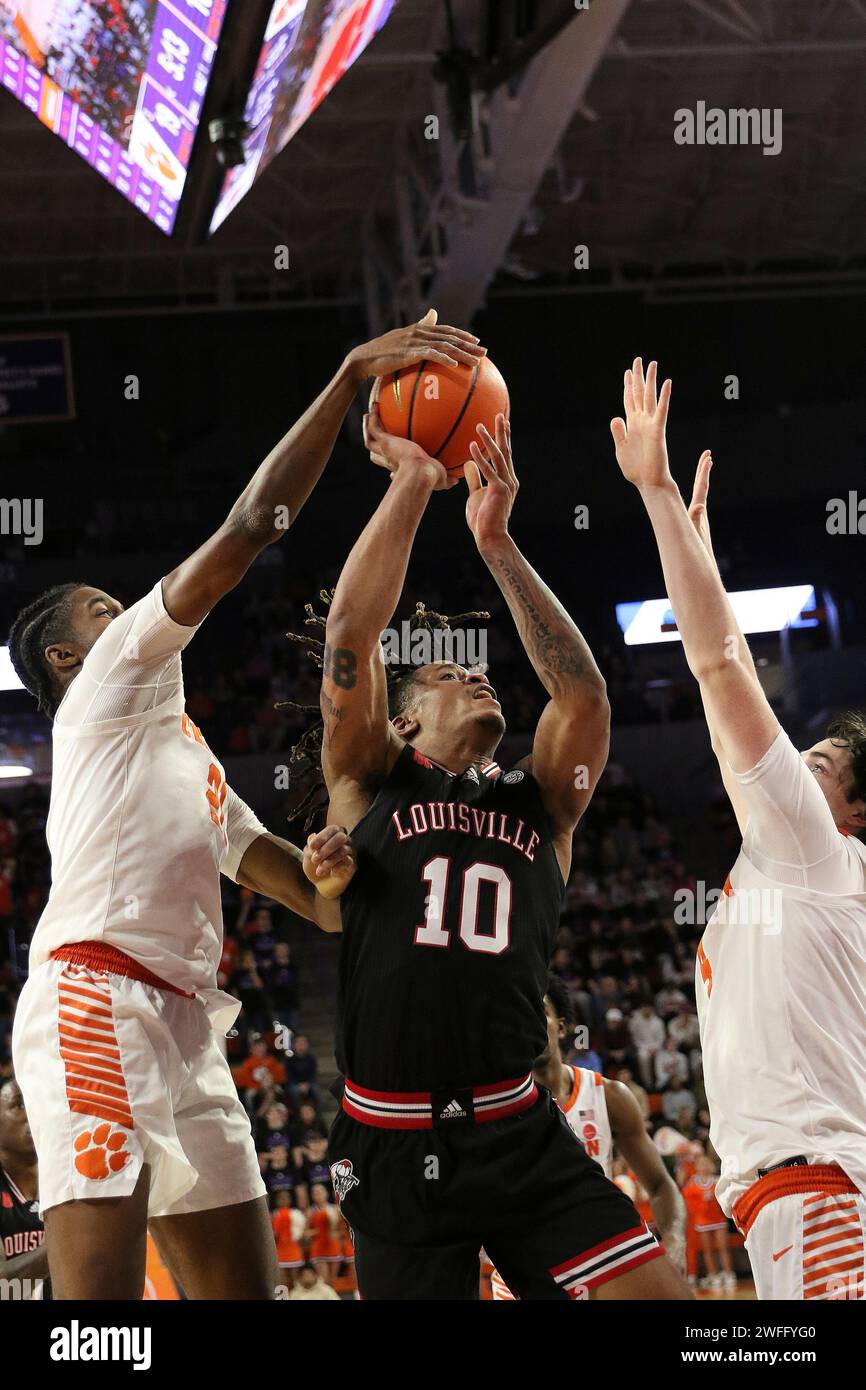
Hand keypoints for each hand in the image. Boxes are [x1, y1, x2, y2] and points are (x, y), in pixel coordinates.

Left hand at [303, 824, 356, 897]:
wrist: (320, 884)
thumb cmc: (315, 866)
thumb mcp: (308, 856)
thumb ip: (310, 846)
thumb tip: (313, 836)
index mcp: (333, 835)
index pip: (332, 829)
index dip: (322, 836)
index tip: (312, 846)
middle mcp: (344, 841)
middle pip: (341, 837)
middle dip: (326, 848)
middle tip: (315, 859)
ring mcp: (350, 853)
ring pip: (343, 851)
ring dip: (329, 861)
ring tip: (319, 871)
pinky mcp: (353, 865)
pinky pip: (348, 862)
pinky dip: (337, 868)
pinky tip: (331, 872)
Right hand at [344, 308, 485, 384]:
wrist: (363, 359)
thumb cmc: (379, 354)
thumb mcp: (399, 343)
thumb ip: (415, 334)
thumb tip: (427, 324)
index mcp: (418, 330)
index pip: (445, 330)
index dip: (462, 334)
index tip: (476, 341)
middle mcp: (419, 332)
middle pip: (450, 337)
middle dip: (469, 344)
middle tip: (485, 352)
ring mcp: (414, 341)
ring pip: (445, 346)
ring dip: (462, 353)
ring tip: (477, 362)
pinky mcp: (409, 352)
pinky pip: (431, 355)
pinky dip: (444, 358)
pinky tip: (455, 366)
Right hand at [363, 403, 457, 490]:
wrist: (420, 473)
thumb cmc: (431, 479)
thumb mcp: (442, 480)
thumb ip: (448, 479)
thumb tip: (456, 480)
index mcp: (401, 469)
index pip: (391, 467)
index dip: (389, 465)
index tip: (391, 464)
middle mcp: (390, 460)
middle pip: (375, 454)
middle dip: (373, 445)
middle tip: (374, 434)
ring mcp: (385, 450)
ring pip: (369, 440)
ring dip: (367, 428)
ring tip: (368, 415)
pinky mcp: (384, 442)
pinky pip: (373, 428)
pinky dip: (372, 418)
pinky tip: (374, 407)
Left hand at [464, 414, 517, 549]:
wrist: (490, 537)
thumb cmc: (483, 518)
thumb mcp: (476, 495)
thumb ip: (474, 479)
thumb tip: (468, 463)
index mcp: (505, 479)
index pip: (505, 455)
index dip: (504, 438)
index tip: (502, 423)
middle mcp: (509, 479)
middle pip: (506, 451)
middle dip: (502, 432)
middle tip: (499, 415)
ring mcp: (505, 484)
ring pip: (498, 457)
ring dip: (489, 440)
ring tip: (480, 426)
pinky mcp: (499, 490)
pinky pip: (488, 471)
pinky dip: (480, 458)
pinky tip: (472, 446)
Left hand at [610, 358, 672, 489]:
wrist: (647, 481)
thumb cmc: (635, 468)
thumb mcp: (621, 449)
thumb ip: (618, 432)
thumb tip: (615, 417)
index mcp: (632, 425)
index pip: (629, 401)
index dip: (628, 386)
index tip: (628, 372)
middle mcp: (641, 421)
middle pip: (639, 393)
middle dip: (638, 377)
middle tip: (638, 360)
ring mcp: (650, 423)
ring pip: (650, 397)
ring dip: (651, 380)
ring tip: (652, 364)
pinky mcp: (658, 430)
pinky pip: (662, 410)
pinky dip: (664, 396)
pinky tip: (667, 382)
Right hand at [687, 449, 713, 555]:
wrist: (701, 570)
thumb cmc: (698, 554)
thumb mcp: (695, 534)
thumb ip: (696, 520)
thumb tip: (700, 506)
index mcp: (698, 512)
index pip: (701, 487)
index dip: (703, 472)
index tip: (708, 457)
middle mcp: (699, 513)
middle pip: (701, 487)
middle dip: (703, 471)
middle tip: (707, 455)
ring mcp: (697, 519)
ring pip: (699, 495)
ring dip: (700, 481)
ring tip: (704, 467)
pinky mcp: (695, 525)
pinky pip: (694, 506)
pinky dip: (694, 496)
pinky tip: (696, 493)